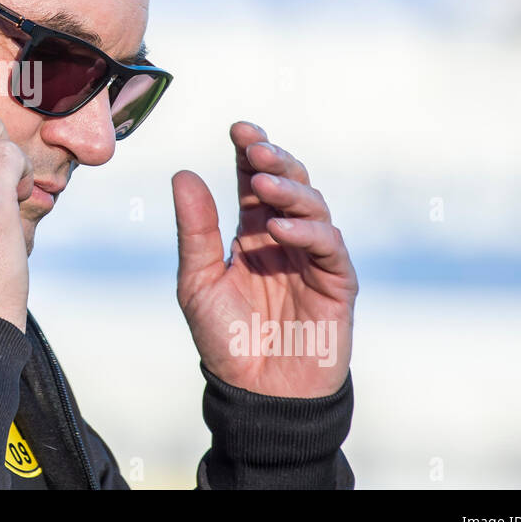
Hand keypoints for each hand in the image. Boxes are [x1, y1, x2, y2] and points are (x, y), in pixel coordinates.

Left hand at [173, 122, 357, 397]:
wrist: (256, 394)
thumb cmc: (226, 339)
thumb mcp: (198, 281)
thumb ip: (195, 230)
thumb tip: (184, 174)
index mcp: (251, 232)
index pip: (254, 179)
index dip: (250, 150)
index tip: (238, 128)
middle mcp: (285, 237)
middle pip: (289, 181)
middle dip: (275, 158)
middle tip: (254, 145)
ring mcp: (313, 257)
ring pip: (313, 205)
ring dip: (290, 189)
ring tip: (264, 183)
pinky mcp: (336, 282)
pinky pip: (329, 246)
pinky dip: (307, 232)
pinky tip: (281, 229)